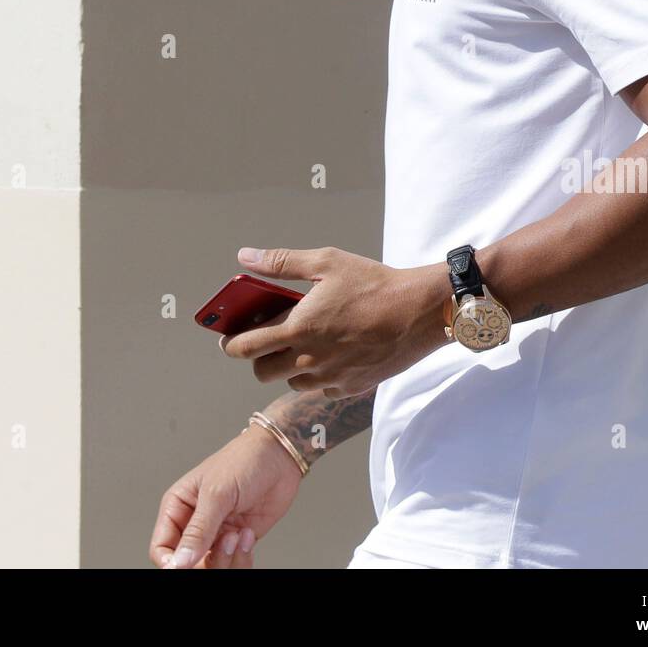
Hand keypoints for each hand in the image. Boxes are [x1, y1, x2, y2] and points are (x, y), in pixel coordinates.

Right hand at [149, 424, 303, 568]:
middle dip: (204, 562)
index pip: (161, 548)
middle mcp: (194, 523)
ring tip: (238, 535)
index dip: (171, 563)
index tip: (188, 565)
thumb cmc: (244, 460)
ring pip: (211, 567)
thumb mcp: (216, 494)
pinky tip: (248, 534)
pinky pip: (233, 565)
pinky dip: (241, 558)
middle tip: (223, 544)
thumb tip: (179, 562)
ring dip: (226, 558)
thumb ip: (198, 531)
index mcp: (178, 506)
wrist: (280, 458)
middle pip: (186, 563)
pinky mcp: (236, 541)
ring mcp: (216, 533)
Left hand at [221, 246, 447, 397]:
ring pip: (291, 382)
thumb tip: (245, 258)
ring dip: (288, 366)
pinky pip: (320, 388)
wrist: (420, 313)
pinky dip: (317, 374)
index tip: (227, 336)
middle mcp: (309, 361)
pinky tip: (331, 350)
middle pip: (262, 372)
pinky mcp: (350, 387)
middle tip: (268, 336)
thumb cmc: (372, 283)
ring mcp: (330, 378)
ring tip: (303, 340)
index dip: (230, 343)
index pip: (245, 347)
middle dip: (258, 356)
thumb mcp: (325, 262)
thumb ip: (281, 263)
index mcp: (297, 329)